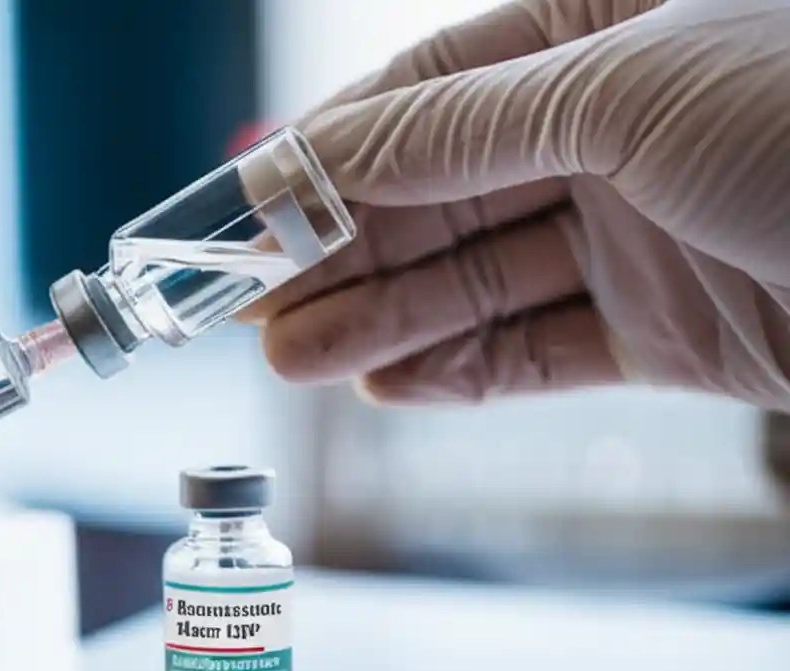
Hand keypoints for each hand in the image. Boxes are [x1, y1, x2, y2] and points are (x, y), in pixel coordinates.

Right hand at [247, 0, 789, 408]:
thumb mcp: (622, 94)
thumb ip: (462, 125)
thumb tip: (331, 150)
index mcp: (605, 28)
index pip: (432, 89)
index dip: (332, 151)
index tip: (246, 204)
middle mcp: (618, 126)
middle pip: (443, 195)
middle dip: (345, 252)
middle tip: (250, 305)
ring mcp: (645, 230)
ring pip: (482, 280)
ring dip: (383, 321)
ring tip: (294, 358)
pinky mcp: (675, 329)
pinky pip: (547, 350)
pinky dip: (465, 371)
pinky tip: (387, 385)